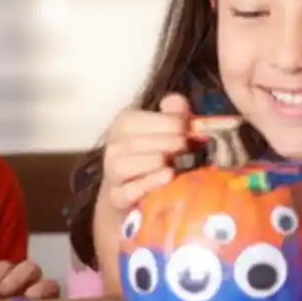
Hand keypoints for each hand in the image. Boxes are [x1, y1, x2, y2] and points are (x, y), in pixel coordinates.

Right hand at [100, 93, 191, 212]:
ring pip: (126, 165)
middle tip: (188, 148)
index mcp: (124, 122)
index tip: (190, 131)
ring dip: (155, 162)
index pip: (145, 119)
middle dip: (167, 144)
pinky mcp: (116, 197)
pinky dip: (150, 183)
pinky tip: (168, 177)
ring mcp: (112, 173)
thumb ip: (174, 113)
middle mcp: (113, 146)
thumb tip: (177, 102)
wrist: (133, 192)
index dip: (173, 123)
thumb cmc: (155, 154)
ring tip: (176, 163)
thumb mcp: (165, 130)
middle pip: (136, 142)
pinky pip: (129, 190)